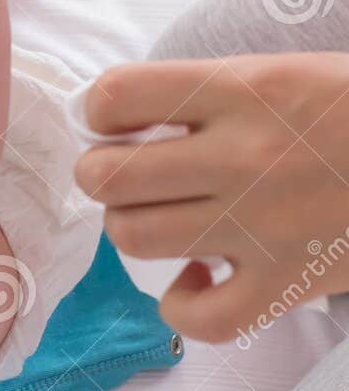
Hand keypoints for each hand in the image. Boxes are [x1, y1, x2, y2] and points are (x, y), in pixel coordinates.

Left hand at [73, 54, 348, 341]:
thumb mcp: (286, 72)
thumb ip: (205, 93)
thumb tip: (112, 119)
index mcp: (247, 89)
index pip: (115, 96)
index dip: (99, 111)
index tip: (119, 121)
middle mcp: (247, 157)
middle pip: (106, 177)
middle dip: (103, 174)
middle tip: (132, 173)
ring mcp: (266, 227)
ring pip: (134, 239)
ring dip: (136, 228)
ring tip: (169, 216)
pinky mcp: (291, 285)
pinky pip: (198, 318)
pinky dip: (182, 304)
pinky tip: (200, 277)